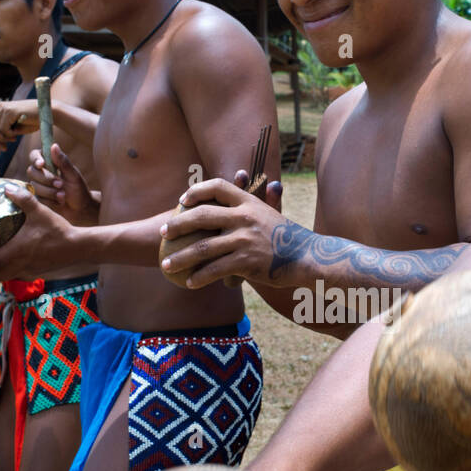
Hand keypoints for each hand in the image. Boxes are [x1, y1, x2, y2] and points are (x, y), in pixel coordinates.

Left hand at [0, 99, 39, 149]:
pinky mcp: (10, 111)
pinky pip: (3, 129)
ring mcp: (4, 108)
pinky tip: (17, 134)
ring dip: (3, 139)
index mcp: (1, 110)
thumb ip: (4, 136)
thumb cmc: (35, 122)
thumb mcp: (16, 131)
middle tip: (5, 148)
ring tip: (14, 139)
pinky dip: (10, 135)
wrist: (49, 113)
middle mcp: (0, 107)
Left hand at [0, 183, 78, 281]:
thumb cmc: (57, 230)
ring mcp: (27, 271)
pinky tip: (5, 268)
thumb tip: (6, 187)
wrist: (78, 247)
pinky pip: (15, 276)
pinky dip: (5, 274)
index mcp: (14, 252)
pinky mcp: (36, 272)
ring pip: (3, 278)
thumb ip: (22, 198)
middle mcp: (18, 265)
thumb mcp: (39, 211)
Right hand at [26, 145, 99, 225]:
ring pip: (34, 186)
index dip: (35, 159)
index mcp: (49, 163)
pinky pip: (36, 199)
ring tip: (63, 195)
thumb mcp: (73, 175)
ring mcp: (38, 187)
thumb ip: (63, 162)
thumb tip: (54, 145)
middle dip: (46, 179)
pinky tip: (59, 202)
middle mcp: (41, 173)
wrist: (81, 210)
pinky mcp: (37, 199)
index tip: (42, 164)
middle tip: (61, 184)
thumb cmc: (79, 190)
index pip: (34, 155)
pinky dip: (50, 201)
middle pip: (31, 171)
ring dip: (50, 192)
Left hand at [158, 170, 287, 288]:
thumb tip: (221, 215)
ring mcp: (245, 239)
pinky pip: (215, 270)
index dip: (196, 191)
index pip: (217, 187)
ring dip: (181, 258)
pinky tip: (189, 283)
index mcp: (249, 202)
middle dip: (177, 225)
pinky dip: (200, 277)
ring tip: (167, 265)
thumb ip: (246, 212)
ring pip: (203, 247)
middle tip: (163, 233)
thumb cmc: (285, 239)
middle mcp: (245, 217)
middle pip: (202, 216)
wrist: (307, 258)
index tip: (181, 201)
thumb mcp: (267, 216)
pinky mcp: (247, 262)